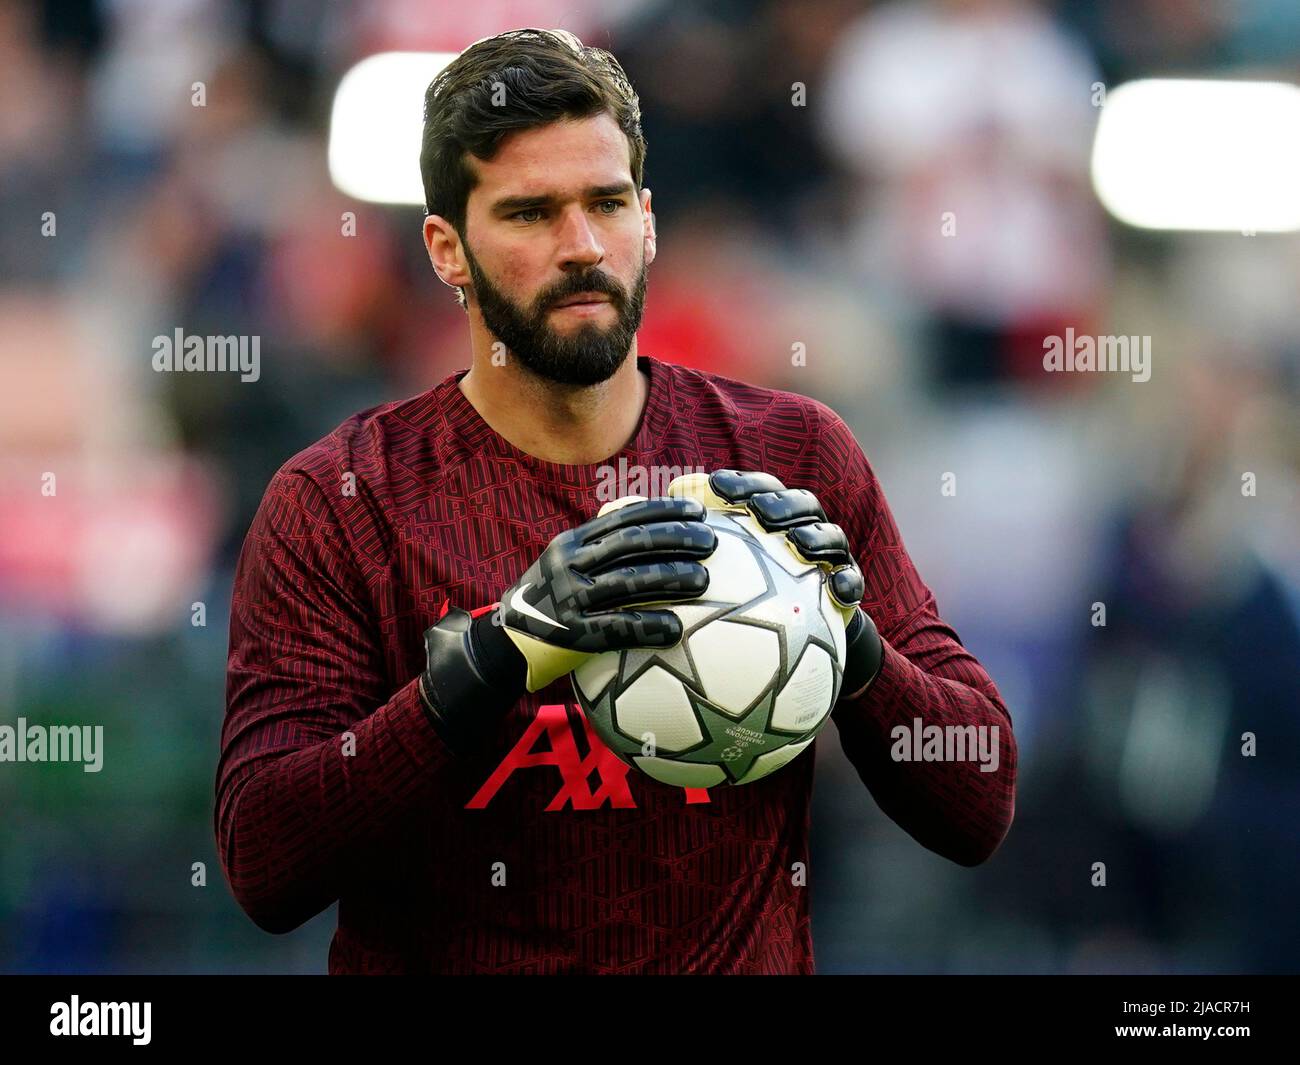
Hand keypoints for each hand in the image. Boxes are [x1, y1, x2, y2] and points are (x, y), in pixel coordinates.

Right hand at [498, 496, 716, 691]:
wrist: (505, 643)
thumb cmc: (550, 601)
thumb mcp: (566, 564)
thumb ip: (600, 548)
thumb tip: (656, 528)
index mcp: (571, 543)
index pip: (623, 518)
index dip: (663, 512)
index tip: (696, 513)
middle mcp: (568, 565)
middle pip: (630, 544)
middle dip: (675, 538)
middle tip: (710, 541)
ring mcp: (568, 599)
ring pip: (627, 581)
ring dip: (670, 577)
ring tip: (703, 579)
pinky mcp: (571, 635)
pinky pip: (616, 628)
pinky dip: (649, 626)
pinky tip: (675, 627)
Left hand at [665, 469, 883, 695]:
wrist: (803, 642)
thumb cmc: (752, 603)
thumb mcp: (723, 579)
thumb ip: (695, 555)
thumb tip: (646, 528)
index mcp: (772, 521)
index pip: (759, 490)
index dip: (742, 483)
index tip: (715, 487)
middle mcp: (803, 531)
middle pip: (800, 504)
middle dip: (781, 503)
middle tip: (760, 512)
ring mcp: (830, 557)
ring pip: (831, 536)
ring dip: (817, 536)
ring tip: (799, 543)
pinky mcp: (848, 587)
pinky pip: (853, 581)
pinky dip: (848, 581)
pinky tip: (836, 589)